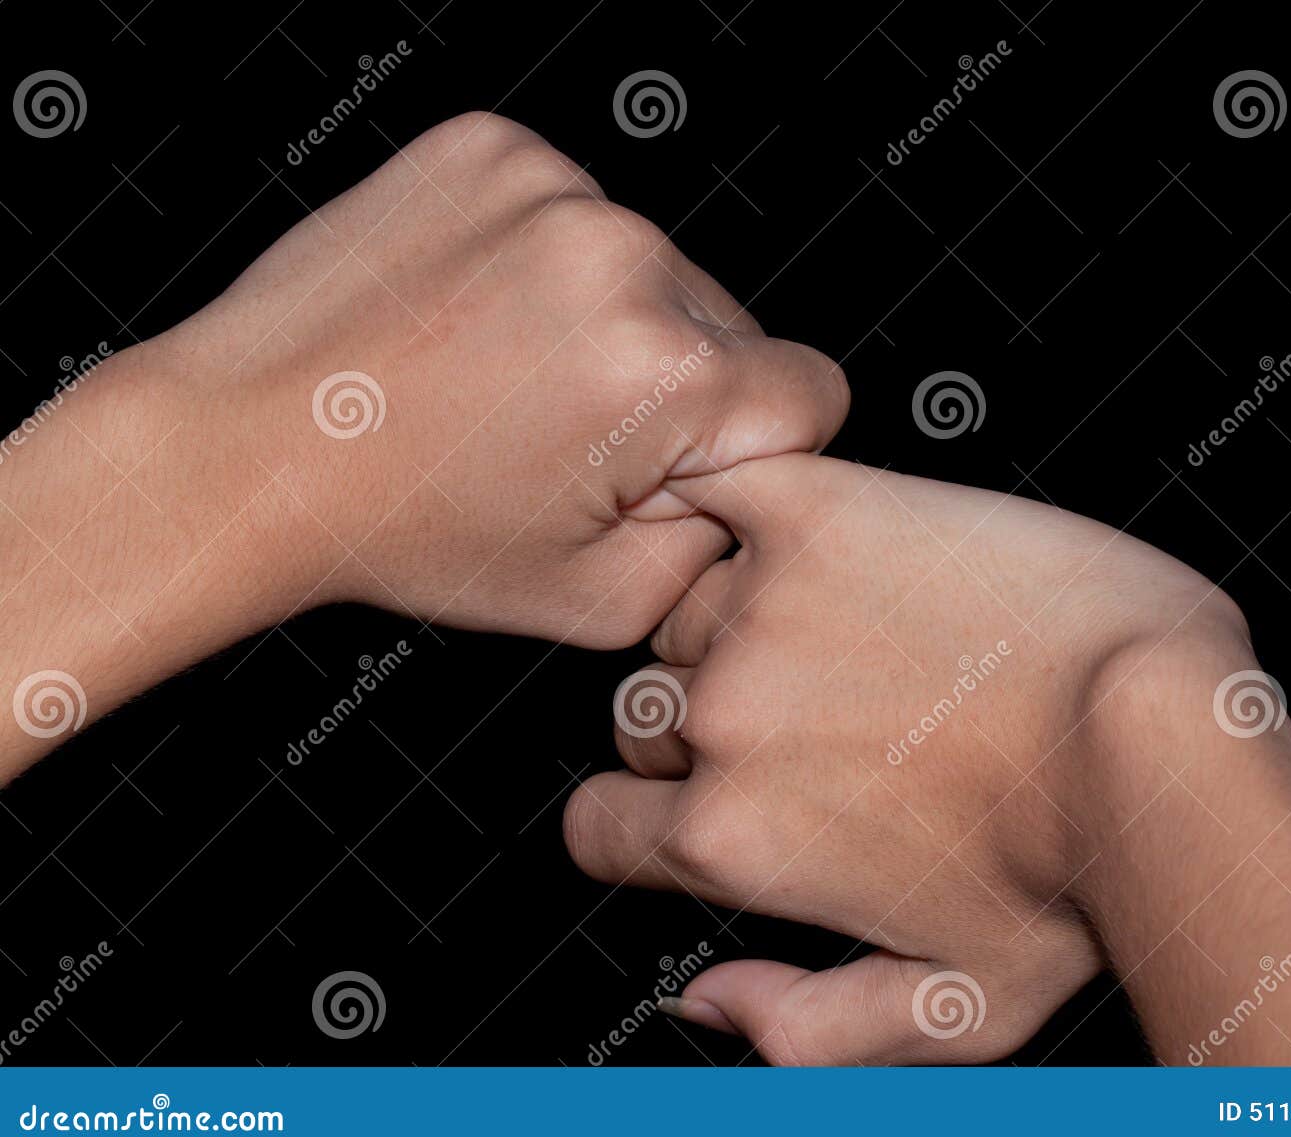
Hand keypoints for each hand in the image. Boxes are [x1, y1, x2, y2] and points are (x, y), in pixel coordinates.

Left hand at [175, 111, 847, 645]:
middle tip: (564, 433)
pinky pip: (578, 210)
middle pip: (733, 325)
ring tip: (508, 374)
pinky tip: (480, 317)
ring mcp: (551, 189)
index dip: (749, 451)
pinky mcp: (494, 149)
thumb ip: (716, 550)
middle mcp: (621, 256)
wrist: (249, 447)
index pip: (811, 392)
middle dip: (675, 386)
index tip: (661, 472)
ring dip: (609, 320)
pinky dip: (546, 264)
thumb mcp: (598, 603)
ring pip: (656, 266)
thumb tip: (747, 490)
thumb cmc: (411, 529)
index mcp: (662, 372)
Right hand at [563, 454, 1290, 1065]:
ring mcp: (766, 602)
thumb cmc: (1084, 878)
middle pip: (644, 714)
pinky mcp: (820, 510)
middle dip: (703, 724)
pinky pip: (715, 486)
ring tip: (844, 635)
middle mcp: (726, 718)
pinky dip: (724, 498)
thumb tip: (706, 1001)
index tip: (695, 801)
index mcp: (732, 836)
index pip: (599, 822)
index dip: (644, 818)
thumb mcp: (954, 1010)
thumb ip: (806, 1029)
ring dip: (736, 620)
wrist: (1160, 738)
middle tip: (816, 723)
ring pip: (687, 607)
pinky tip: (781, 527)